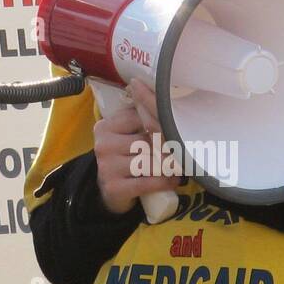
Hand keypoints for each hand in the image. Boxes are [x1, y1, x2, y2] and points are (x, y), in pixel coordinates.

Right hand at [93, 81, 180, 214]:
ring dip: (168, 166)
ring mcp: (107, 167)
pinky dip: (165, 181)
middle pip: (147, 141)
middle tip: (180, 150)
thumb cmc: (124, 155)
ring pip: (150, 161)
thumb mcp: (126, 133)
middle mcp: (103, 144)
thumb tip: (159, 93)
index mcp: (105, 126)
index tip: (172, 128)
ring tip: (177, 166)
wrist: (109, 190)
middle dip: (167, 147)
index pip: (140, 118)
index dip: (160, 124)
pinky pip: (148, 182)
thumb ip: (139, 115)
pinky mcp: (114, 187)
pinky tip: (172, 179)